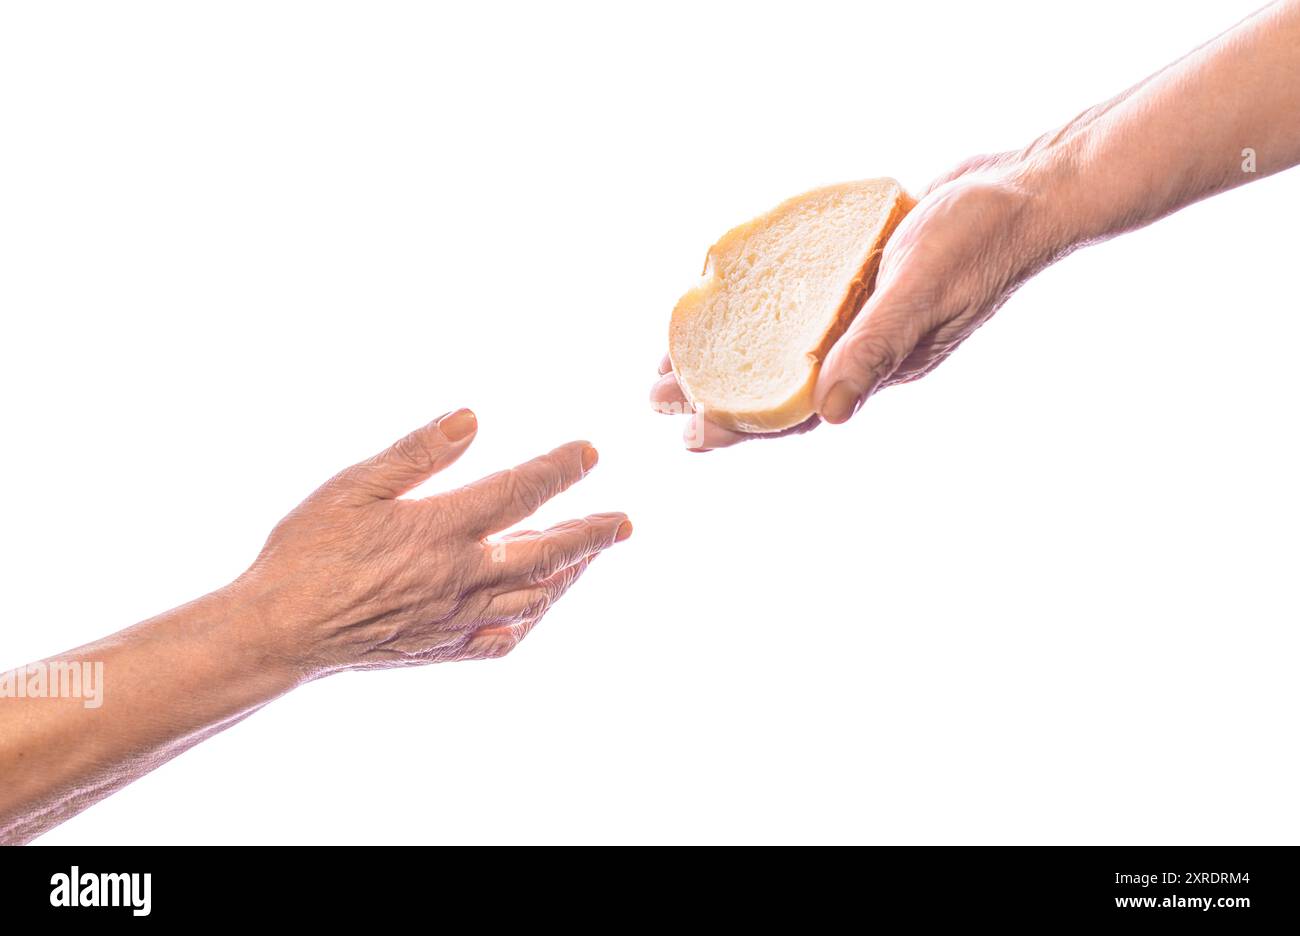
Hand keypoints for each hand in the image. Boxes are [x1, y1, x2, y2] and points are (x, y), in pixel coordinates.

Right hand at [234, 409, 630, 675]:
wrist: (279, 630)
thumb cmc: (307, 550)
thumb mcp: (354, 485)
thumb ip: (417, 452)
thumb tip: (472, 418)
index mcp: (443, 530)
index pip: (521, 491)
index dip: (561, 469)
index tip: (590, 451)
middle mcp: (462, 577)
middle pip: (548, 553)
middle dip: (593, 533)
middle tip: (624, 522)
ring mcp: (457, 618)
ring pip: (534, 598)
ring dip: (570, 574)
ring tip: (589, 554)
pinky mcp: (441, 648)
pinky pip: (503, 641)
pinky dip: (530, 622)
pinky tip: (535, 610)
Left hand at [651, 156, 1067, 448]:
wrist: (1028, 192)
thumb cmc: (979, 240)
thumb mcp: (918, 291)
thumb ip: (873, 348)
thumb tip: (825, 413)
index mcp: (875, 365)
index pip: (792, 409)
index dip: (734, 423)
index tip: (681, 430)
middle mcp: (865, 349)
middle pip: (776, 384)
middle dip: (714, 395)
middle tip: (653, 397)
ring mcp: (864, 317)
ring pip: (784, 348)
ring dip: (731, 356)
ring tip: (676, 360)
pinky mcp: (866, 283)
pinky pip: (804, 308)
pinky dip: (765, 313)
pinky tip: (737, 304)